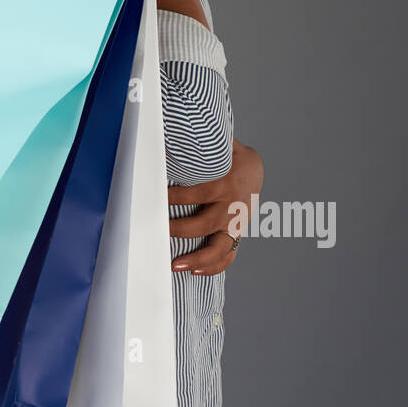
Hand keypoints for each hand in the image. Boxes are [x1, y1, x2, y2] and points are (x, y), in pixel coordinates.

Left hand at [168, 139, 263, 274]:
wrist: (253, 170)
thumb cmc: (226, 157)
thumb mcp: (216, 147)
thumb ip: (196, 146)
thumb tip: (166, 133)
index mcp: (224, 182)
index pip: (195, 192)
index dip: (173, 197)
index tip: (154, 198)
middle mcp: (231, 205)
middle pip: (205, 223)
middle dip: (179, 230)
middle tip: (157, 231)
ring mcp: (235, 223)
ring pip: (219, 246)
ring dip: (197, 258)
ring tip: (175, 265)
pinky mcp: (237, 233)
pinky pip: (228, 256)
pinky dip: (213, 267)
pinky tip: (194, 272)